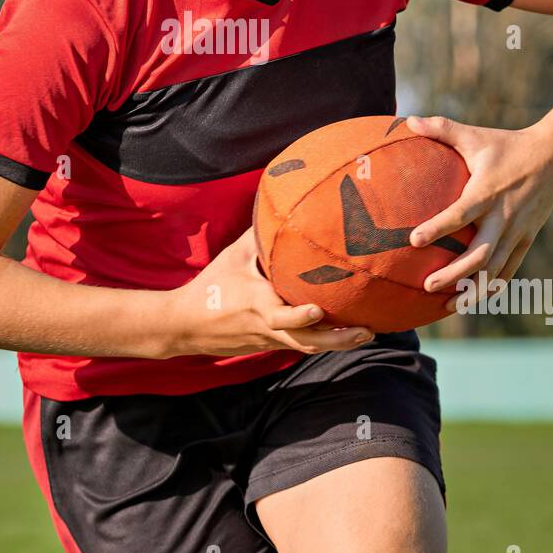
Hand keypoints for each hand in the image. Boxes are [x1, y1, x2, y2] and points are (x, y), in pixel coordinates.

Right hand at [166, 226, 374, 358]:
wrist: (186, 325)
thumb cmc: (212, 286)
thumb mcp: (233, 257)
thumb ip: (260, 236)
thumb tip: (281, 205)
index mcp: (256, 304)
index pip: (281, 317)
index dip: (300, 317)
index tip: (319, 310)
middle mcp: (267, 326)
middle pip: (307, 341)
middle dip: (338, 340)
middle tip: (367, 330)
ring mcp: (271, 340)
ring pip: (308, 347)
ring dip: (338, 344)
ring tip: (366, 333)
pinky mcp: (271, 345)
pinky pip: (301, 345)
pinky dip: (324, 341)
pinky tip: (347, 333)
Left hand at [403, 114, 552, 310]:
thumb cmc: (506, 145)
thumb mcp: (474, 136)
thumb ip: (441, 129)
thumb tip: (408, 120)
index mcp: (487, 191)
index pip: (460, 214)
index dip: (438, 228)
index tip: (413, 240)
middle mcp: (504, 216)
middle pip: (480, 253)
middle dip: (454, 273)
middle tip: (426, 285)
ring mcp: (518, 230)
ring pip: (496, 269)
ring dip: (472, 290)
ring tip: (446, 306)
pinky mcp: (526, 239)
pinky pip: (510, 269)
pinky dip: (492, 287)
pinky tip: (472, 301)